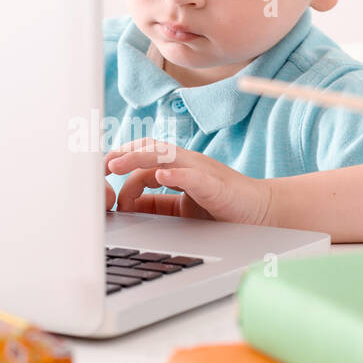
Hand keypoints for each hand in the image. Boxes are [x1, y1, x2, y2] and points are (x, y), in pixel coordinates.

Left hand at [104, 137, 272, 225]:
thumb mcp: (181, 208)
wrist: (263, 212)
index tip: (101, 180)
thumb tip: (124, 209)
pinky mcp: (216, 185)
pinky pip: (193, 176)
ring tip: (116, 165)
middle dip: (121, 155)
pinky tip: (161, 176)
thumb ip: (155, 205)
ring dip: (137, 159)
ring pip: (165, 157)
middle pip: (149, 150)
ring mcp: (201, 171)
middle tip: (98, 167)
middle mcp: (187, 164)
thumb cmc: (222, 208)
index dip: (121, 167)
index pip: (142, 159)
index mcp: (177, 168)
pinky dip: (176, 174)